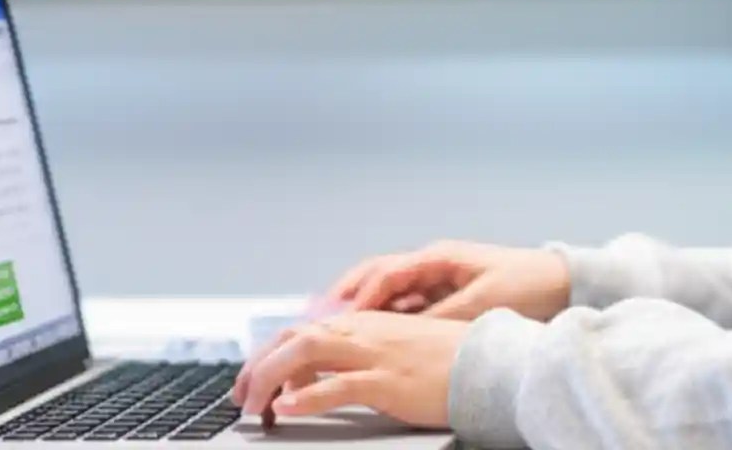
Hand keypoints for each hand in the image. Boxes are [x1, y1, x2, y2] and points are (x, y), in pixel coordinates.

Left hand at [231, 312, 467, 427]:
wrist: (490, 362)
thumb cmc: (451, 358)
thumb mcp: (399, 348)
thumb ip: (363, 354)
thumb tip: (326, 375)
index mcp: (365, 322)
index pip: (303, 329)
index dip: (271, 352)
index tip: (254, 376)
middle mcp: (363, 331)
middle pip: (293, 337)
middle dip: (258, 365)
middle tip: (241, 396)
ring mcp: (373, 354)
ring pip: (304, 354)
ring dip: (269, 379)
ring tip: (253, 407)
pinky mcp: (387, 381)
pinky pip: (336, 387)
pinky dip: (305, 398)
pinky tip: (286, 409)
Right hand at [330, 240, 570, 321]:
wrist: (561, 282)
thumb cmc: (528, 283)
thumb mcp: (483, 301)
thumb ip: (441, 315)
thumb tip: (405, 330)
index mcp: (438, 257)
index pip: (386, 274)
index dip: (360, 297)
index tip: (341, 319)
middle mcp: (431, 264)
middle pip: (375, 275)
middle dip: (344, 294)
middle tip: (316, 315)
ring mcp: (435, 278)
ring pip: (386, 290)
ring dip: (360, 306)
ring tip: (333, 327)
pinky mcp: (443, 295)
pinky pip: (403, 304)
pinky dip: (383, 316)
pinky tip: (371, 334)